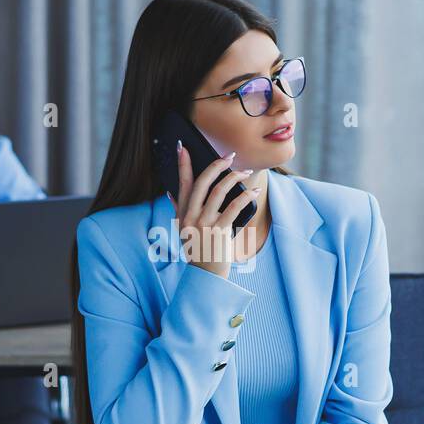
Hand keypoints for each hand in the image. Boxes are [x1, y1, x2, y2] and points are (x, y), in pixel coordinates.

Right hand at [167, 142, 258, 279]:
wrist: (205, 276)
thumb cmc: (198, 251)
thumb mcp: (184, 231)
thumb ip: (178, 210)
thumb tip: (170, 193)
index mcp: (183, 214)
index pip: (182, 184)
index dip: (182, 164)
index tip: (183, 147)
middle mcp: (191, 216)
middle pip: (202, 182)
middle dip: (216, 165)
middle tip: (229, 156)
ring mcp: (205, 223)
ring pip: (219, 191)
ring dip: (234, 177)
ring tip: (245, 171)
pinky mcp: (220, 231)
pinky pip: (234, 207)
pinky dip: (245, 196)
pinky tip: (253, 192)